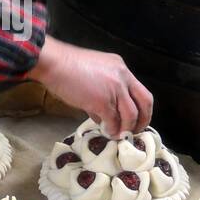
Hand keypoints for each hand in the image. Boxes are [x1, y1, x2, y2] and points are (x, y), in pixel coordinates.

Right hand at [26, 35, 152, 136]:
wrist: (54, 63)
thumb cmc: (66, 67)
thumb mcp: (93, 73)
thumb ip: (103, 91)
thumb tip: (103, 115)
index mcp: (121, 68)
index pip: (140, 90)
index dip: (141, 108)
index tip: (136, 119)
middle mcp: (123, 77)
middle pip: (145, 102)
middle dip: (143, 120)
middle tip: (135, 131)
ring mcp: (114, 89)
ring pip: (131, 115)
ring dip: (126, 128)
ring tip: (118, 135)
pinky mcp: (103, 101)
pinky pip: (113, 121)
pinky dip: (111, 130)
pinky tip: (107, 132)